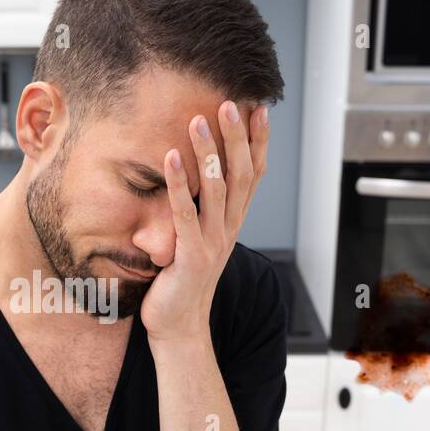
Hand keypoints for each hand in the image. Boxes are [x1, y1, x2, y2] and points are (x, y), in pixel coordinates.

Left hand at [140, 100, 269, 343]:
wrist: (179, 327)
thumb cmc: (182, 281)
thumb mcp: (198, 239)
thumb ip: (202, 212)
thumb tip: (198, 178)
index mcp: (233, 223)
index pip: (254, 175)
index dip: (258, 142)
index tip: (259, 109)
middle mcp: (228, 229)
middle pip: (242, 175)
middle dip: (237, 137)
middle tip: (231, 103)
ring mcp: (212, 243)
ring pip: (217, 189)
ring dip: (208, 152)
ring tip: (199, 119)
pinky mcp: (190, 256)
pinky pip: (185, 214)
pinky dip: (178, 184)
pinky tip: (170, 158)